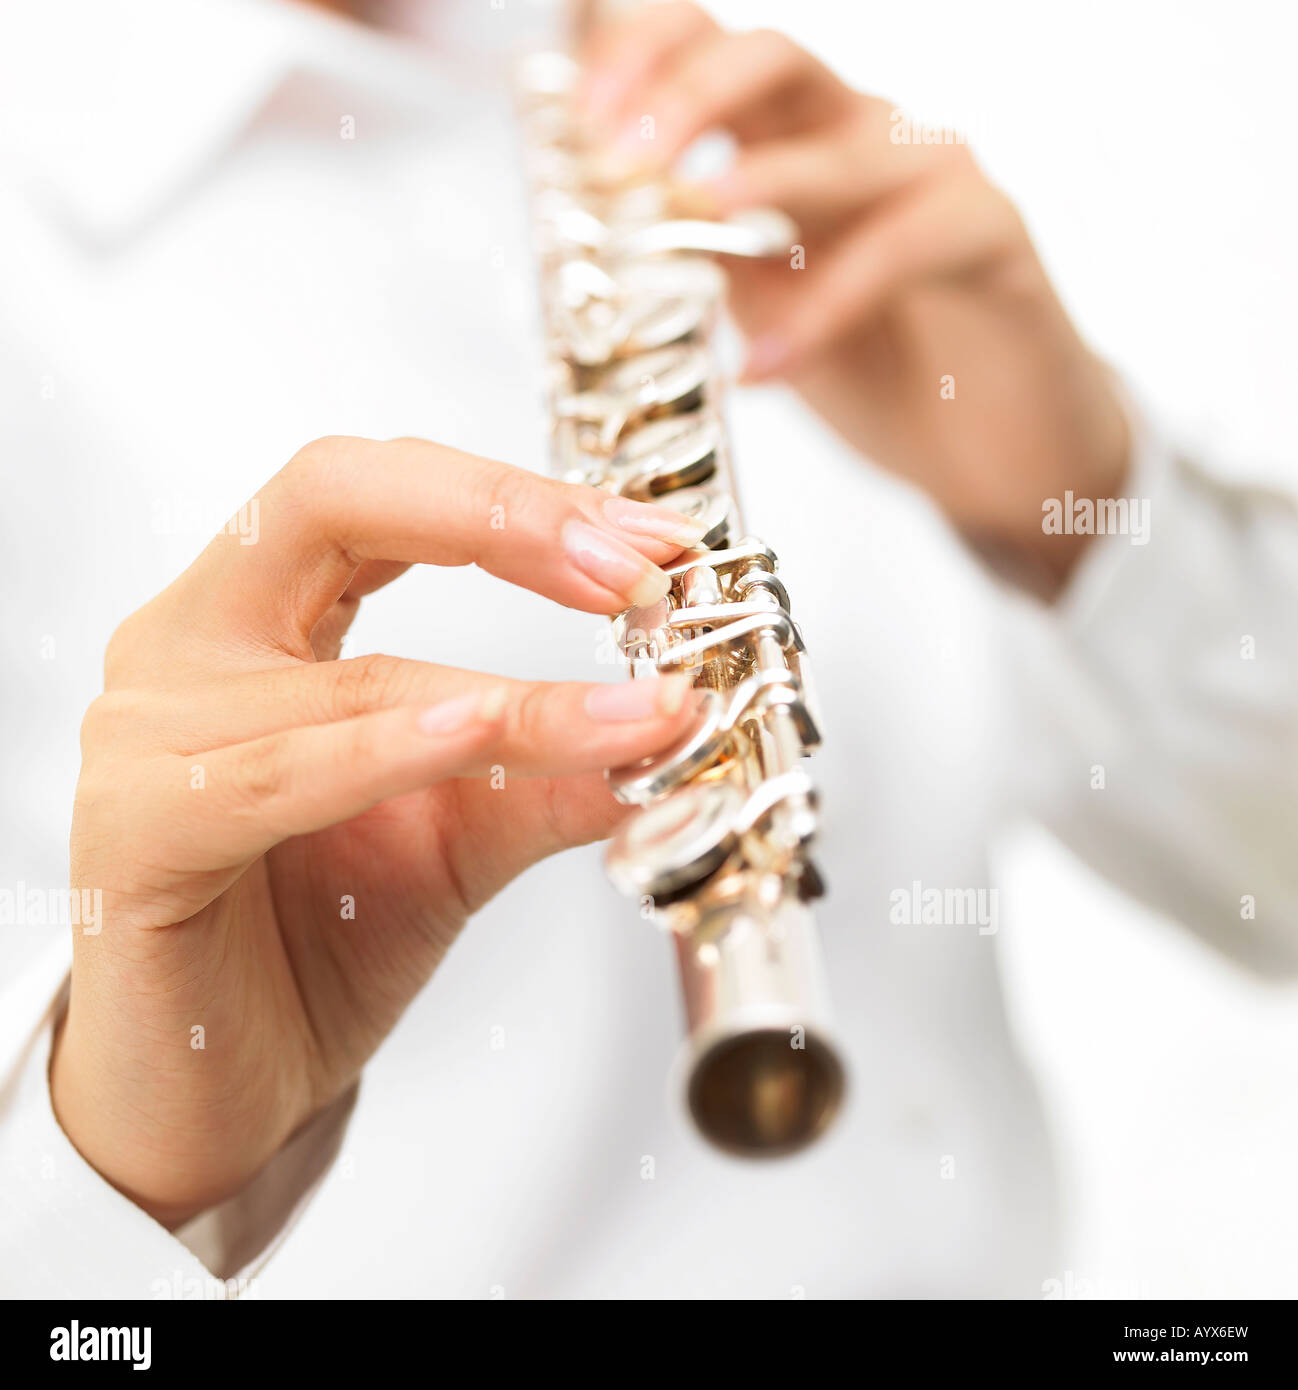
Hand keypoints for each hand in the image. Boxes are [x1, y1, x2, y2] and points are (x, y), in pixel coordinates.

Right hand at [52, 436, 707, 1224]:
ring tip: (629, 712)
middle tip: (630, 569)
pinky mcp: (132, 831)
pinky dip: (385, 753)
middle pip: (330, 497)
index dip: (519, 502)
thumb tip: (672, 727)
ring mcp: (149, 729)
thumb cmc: (316, 936)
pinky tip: (472, 734)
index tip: (648, 547)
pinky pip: (274, 775)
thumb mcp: (463, 835)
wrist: (221, 1080)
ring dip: (509, 699)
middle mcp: (197, 641)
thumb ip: (551, 773)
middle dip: (498, 515)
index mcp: (268, 615)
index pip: (385, 494)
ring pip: (347, 673)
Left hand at [579, 3, 1130, 590]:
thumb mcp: (763, 306)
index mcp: (798, 140)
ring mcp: (936, 175)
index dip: (647, 61)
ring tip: (690, 222)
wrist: (992, 449)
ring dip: (760, 183)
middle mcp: (867, 135)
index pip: (718, 48)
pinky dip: (828, 306)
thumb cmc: (877, 367)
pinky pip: (905, 248)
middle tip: (627, 153)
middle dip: (691, 94)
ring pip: (848, 148)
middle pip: (777, 59)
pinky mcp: (993, 234)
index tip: (587, 123)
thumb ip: (704, 252)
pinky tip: (768, 366)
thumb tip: (608, 228)